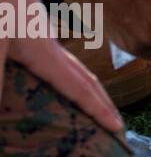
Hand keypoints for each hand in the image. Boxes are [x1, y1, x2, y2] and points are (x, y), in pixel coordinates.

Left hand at [0, 0, 121, 135]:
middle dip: (101, 101)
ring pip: (70, 67)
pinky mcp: (24, 27)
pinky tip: (51, 74)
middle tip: (116, 123)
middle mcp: (47, 44)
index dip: (100, 110)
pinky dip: (64, 74)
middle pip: (84, 78)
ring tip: (92, 104)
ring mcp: (37, 34)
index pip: (80, 87)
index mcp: (44, 51)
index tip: (120, 129)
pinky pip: (54, 59)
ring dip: (85, 87)